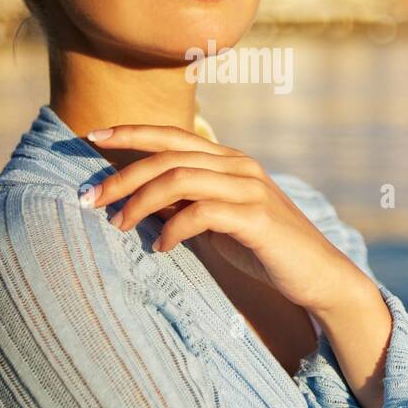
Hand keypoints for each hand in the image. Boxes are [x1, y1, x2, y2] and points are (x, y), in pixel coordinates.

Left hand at [83, 123, 372, 318]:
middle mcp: (238, 165)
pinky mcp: (256, 217)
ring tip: (118, 225)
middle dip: (121, 174)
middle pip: (168, 155)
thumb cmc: (263, 250)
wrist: (318, 275)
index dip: (130, 132)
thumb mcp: (218, 222)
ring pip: (180, 178)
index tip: (91, 136)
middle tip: (89, 198)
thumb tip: (141, 201)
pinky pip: (202, 212)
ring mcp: (249, 188)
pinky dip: (173, 228)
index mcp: (228, 160)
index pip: (172, 136)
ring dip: (140, 202)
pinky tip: (161, 248)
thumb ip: (186, 204)